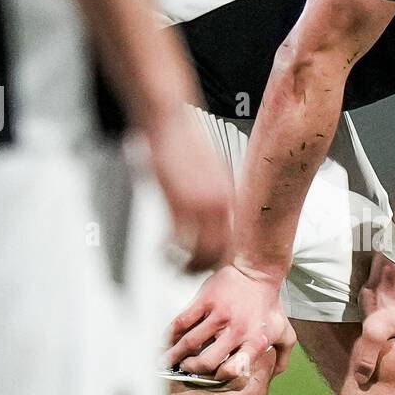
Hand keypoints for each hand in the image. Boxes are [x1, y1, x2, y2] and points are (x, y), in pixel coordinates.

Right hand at [145, 105, 233, 271]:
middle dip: (205, 266)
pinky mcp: (179, 202)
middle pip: (221, 250)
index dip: (220, 254)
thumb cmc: (184, 143)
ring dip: (186, 265)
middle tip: (192, 272)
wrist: (169, 122)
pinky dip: (168, 252)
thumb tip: (213, 215)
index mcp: (229, 194)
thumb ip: (214, 194)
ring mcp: (201, 203)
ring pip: (201, 251)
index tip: (211, 262)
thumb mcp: (210, 170)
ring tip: (175, 268)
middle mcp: (220, 201)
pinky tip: (161, 253)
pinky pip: (178, 240)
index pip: (232, 237)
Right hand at [164, 265, 295, 388]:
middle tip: (184, 369)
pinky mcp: (205, 300)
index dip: (217, 377)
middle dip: (192, 369)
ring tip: (167, 360)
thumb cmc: (269, 304)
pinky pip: (182, 322)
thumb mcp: (285, 332)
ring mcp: (219, 315)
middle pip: (206, 361)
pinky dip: (170, 334)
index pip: (233, 369)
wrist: (258, 271)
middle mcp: (236, 331)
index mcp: (254, 342)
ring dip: (175, 355)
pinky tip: (166, 341)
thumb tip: (274, 375)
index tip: (209, 377)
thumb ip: (282, 357)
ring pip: (189, 342)